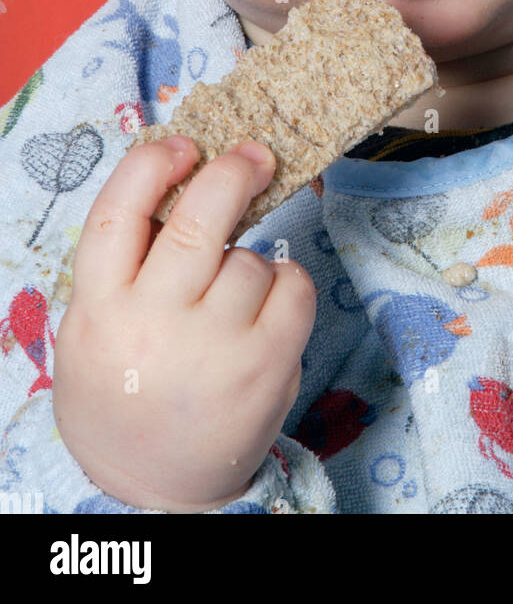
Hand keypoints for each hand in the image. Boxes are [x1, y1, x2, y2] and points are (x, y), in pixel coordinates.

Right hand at [52, 134, 315, 511]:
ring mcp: (211, 348)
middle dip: (232, 173)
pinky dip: (288, 283)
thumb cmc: (127, 386)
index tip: (183, 146)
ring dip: (250, 261)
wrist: (150, 488)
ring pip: (248, 259)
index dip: (151, 165)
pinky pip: (292, 286)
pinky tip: (269, 306)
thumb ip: (131, 262)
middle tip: (254, 156)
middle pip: (196, 221)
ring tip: (232, 300)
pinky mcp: (264, 367)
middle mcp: (152, 325)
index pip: (116, 214)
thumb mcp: (99, 325)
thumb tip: (189, 178)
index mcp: (100, 309)